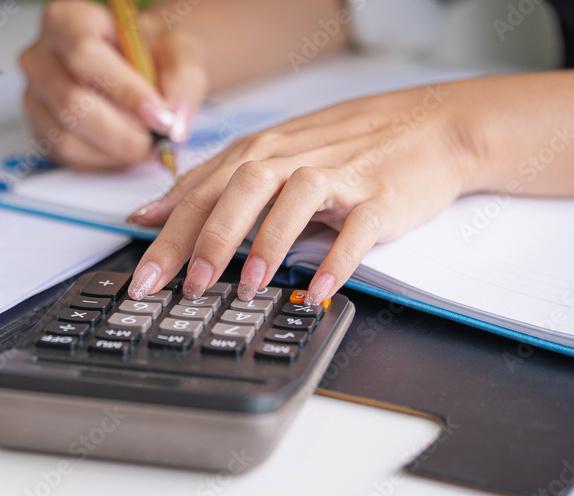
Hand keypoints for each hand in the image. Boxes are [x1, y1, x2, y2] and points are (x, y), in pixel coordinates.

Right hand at [19, 0, 206, 168]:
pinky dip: (105, 161)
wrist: (140, 69)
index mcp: (66, 21)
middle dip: (122, 132)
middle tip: (158, 140)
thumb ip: (183, 80)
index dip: (125, 91)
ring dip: (116, 150)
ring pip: (68, 137)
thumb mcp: (177, 50)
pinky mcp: (41, 131)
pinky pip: (69, 157)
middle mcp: (40, 58)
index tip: (161, 116)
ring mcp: (34, 97)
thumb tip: (175, 123)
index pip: (85, 56)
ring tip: (146, 143)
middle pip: (71, 103)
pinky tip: (126, 148)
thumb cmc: (149, 53)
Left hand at [126, 82, 475, 302]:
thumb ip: (210, 184)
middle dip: (208, 240)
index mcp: (260, 153)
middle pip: (238, 191)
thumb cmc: (342, 146)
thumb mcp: (268, 156)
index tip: (142, 278)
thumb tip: (150, 213)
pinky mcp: (379, 196)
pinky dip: (337, 259)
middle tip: (186, 286)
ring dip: (267, 244)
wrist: (430, 127)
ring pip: (293, 200)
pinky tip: (318, 289)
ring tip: (248, 287)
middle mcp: (292, 159)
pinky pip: (356, 229)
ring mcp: (338, 175)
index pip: (201, 192)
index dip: (168, 235)